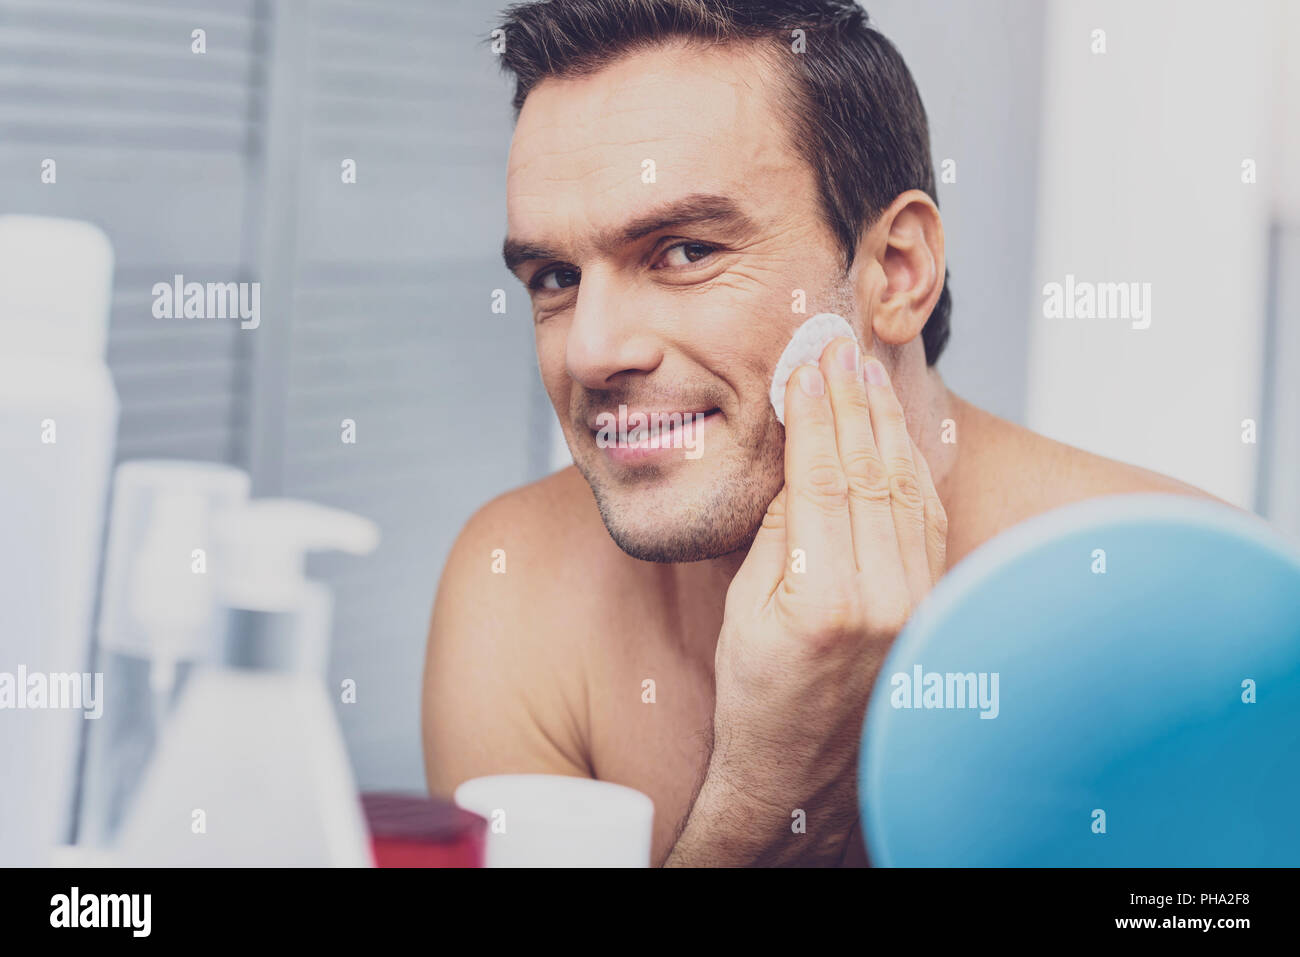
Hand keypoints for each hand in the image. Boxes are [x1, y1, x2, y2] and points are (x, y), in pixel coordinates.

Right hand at [704, 337, 947, 864]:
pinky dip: (911, 465)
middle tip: (838, 348)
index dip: (816, 414)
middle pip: (870, 471)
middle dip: (854, 401)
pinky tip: (895, 430)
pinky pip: (926, 517)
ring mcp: (918, 604)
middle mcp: (884, 599)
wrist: (805, 770)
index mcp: (824, 600)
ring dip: (886, 423)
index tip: (808, 365)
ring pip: (906, 488)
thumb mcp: (745, 609)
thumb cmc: (757, 695)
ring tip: (866, 373)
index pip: (823, 478)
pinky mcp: (931, 606)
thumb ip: (780, 531)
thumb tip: (803, 458)